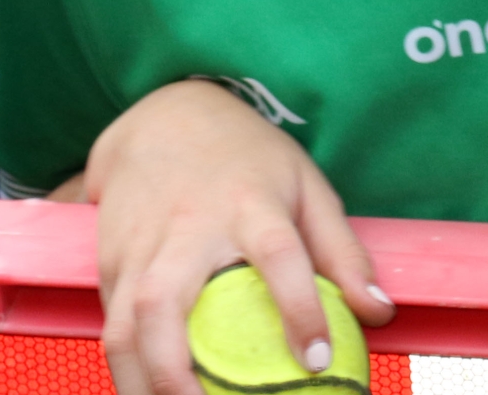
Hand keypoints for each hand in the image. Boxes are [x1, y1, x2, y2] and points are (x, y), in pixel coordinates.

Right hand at [86, 80, 393, 394]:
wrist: (164, 119)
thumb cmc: (248, 160)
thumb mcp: (307, 185)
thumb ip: (343, 250)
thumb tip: (378, 313)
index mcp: (248, 204)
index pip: (277, 255)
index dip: (298, 308)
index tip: (316, 361)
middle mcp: (186, 230)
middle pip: (165, 304)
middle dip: (176, 372)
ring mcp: (138, 249)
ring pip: (123, 326)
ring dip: (138, 384)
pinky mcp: (109, 266)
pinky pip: (110, 328)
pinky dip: (125, 372)